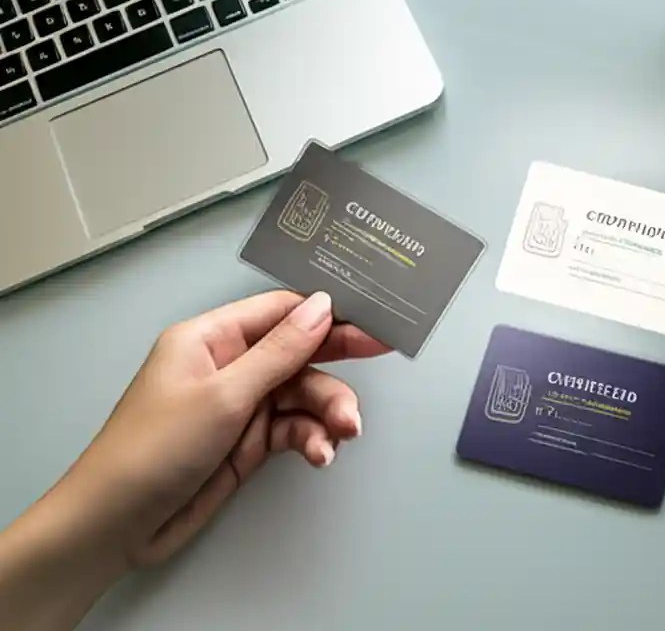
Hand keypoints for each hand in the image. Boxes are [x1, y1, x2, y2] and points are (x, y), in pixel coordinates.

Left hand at [0, 291, 389, 630]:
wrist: (118, 523)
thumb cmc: (153, 448)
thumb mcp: (225, 394)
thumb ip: (281, 352)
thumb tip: (323, 307)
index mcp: (210, 338)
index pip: (279, 311)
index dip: (325, 313)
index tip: (369, 318)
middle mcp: (227, 366)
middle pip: (297, 352)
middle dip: (335, 362)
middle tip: (381, 357)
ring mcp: (238, 406)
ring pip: (301, 396)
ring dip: (327, 412)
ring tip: (343, 432)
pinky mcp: (247, 443)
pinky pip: (293, 430)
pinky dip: (311, 440)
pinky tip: (320, 454)